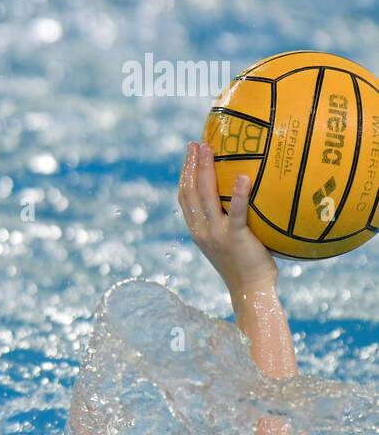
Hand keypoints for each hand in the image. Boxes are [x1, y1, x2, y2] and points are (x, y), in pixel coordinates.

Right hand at [177, 141, 277, 293]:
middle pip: (189, 191)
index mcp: (197, 230)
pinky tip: (244, 176)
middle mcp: (201, 229)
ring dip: (204, 169)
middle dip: (190, 165)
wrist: (250, 290)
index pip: (185, 197)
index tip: (189, 154)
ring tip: (208, 149)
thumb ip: (232, 222)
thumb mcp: (232, 242)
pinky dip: (239, 193)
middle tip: (195, 143)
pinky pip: (236, 211)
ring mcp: (215, 233)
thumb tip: (250, 198)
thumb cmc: (248, 267)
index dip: (184, 174)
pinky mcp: (234, 237)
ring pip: (204, 195)